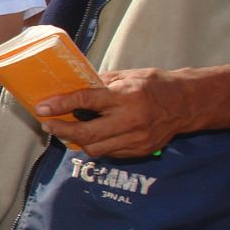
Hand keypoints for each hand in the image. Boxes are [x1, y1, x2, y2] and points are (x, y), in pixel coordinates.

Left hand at [36, 68, 190, 157]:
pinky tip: (92, 136)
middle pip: (87, 133)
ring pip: (95, 148)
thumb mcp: (127, 76)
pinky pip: (109, 153)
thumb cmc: (155, 85)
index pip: (86, 100)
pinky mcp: (140, 151)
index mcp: (126, 96)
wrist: (187, 103)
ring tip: (68, 131)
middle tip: (48, 124)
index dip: (61, 105)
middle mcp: (131, 120)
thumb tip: (70, 88)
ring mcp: (137, 138)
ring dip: (77, 141)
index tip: (42, 108)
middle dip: (62, 130)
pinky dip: (96, 145)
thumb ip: (99, 83)